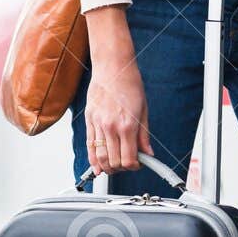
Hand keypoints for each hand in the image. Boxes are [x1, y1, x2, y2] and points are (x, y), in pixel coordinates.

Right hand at [83, 52, 151, 175]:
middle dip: (122, 168)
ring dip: (108, 168)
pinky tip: (98, 167)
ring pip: (100, 158)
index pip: (129, 159)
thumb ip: (144, 135)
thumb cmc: (129, 84)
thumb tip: (149, 152)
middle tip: (129, 164)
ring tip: (116, 166)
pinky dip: (93, 160)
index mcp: (127, 125)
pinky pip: (89, 146)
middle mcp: (111, 127)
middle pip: (113, 162)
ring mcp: (98, 125)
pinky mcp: (89, 121)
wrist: (113, 68)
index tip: (140, 163)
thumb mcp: (144, 110)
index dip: (135, 166)